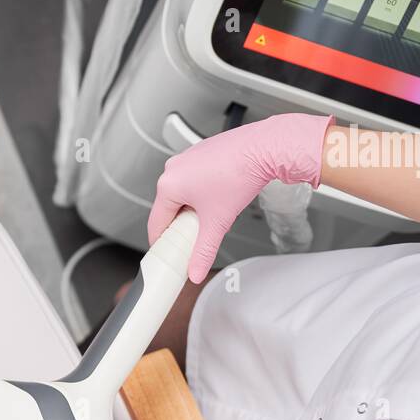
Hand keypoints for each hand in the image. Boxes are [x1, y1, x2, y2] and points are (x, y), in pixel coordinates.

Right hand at [147, 113, 334, 282]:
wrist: (263, 149)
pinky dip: (201, 192)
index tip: (168, 252)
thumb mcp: (217, 223)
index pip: (156, 223)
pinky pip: (193, 179)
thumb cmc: (239, 175)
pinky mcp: (201, 153)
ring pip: (182, 193)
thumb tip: (195, 270)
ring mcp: (187, 158)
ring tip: (213, 214)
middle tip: (197, 235)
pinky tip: (219, 196)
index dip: (161, 242)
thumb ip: (203, 251)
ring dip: (192, 208)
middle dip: (180, 225)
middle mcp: (173, 169)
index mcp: (168, 185)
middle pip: (169, 208)